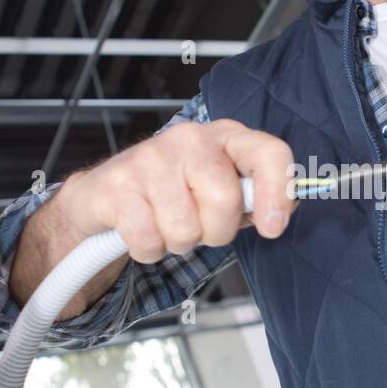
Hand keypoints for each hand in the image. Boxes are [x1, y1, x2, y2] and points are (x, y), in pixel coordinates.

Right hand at [62, 118, 297, 260]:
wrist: (108, 193)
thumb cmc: (176, 193)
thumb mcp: (222, 190)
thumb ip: (254, 200)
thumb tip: (278, 215)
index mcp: (226, 137)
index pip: (268, 152)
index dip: (277, 192)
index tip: (272, 228)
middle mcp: (190, 138)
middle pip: (224, 200)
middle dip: (215, 231)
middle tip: (200, 226)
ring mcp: (151, 157)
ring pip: (184, 228)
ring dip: (178, 242)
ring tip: (167, 224)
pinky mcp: (118, 183)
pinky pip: (149, 239)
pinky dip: (149, 249)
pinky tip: (144, 230)